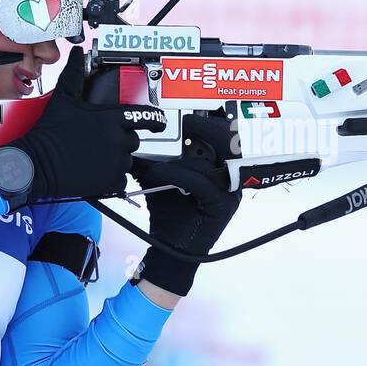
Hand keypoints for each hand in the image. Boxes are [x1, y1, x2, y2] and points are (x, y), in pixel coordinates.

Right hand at [9, 46, 165, 203]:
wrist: (36, 163)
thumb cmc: (49, 132)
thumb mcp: (63, 98)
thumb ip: (76, 74)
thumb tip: (77, 54)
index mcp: (111, 118)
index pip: (145, 116)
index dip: (156, 120)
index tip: (158, 123)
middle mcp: (117, 140)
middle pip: (133, 140)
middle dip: (121, 139)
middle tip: (101, 141)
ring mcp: (115, 162)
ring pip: (127, 160)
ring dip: (116, 158)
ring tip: (94, 155)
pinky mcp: (110, 182)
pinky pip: (121, 179)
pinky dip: (111, 177)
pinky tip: (94, 170)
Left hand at [132, 113, 240, 295]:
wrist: (168, 250)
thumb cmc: (168, 215)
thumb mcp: (160, 181)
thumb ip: (154, 160)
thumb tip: (136, 140)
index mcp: (220, 170)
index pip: (224, 138)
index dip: (209, 123)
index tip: (189, 115)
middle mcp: (230, 179)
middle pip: (229, 143)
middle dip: (209, 127)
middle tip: (187, 123)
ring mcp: (230, 193)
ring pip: (211, 162)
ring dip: (181, 159)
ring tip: (157, 163)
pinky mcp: (222, 206)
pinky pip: (201, 182)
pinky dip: (177, 175)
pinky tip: (159, 175)